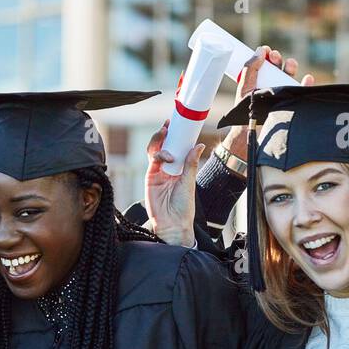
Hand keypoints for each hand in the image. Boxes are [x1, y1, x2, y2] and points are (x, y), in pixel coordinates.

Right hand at [143, 120, 202, 247]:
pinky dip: (158, 155)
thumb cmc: (183, 207)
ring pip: (154, 151)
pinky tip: (167, 156)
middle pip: (162, 146)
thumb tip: (199, 145)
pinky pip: (152, 161)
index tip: (179, 125)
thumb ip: (191, 163)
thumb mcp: (189, 182)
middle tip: (168, 125)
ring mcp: (157, 173)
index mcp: (178, 168)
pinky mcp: (149, 178)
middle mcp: (167, 169)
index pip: (176, 148)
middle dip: (164, 134)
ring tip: (165, 133)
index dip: (176, 136)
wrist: (173, 223)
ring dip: (159, 141)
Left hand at [221, 46, 315, 161]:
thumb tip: (260, 51)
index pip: (265, 65)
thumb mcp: (245, 88)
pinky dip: (307, 83)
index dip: (267, 55)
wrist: (252, 131)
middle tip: (274, 56)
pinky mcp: (292, 102)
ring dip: (291, 66)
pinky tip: (306, 78)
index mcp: (259, 81)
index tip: (266, 50)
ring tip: (289, 64)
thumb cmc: (246, 111)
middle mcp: (271, 86)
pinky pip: (303, 90)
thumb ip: (250, 69)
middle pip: (278, 67)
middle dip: (278, 59)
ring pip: (290, 76)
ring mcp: (282, 93)